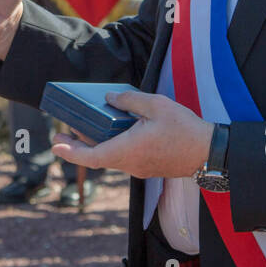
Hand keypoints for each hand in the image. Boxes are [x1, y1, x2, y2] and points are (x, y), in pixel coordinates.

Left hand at [51, 90, 213, 179]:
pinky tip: (112, 131)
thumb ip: (130, 100)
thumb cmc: (184, 129)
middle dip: (77, 146)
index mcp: (128, 150)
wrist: (209, 152)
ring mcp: (140, 168)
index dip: (71, 152)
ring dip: (95, 145)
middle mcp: (131, 164)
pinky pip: (123, 157)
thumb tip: (110, 98)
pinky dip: (111, 146)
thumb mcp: (156, 105)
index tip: (56, 145)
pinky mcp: (148, 167)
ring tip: (82, 129)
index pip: (92, 157)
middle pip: (97, 157)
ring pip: (110, 157)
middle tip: (60, 135)